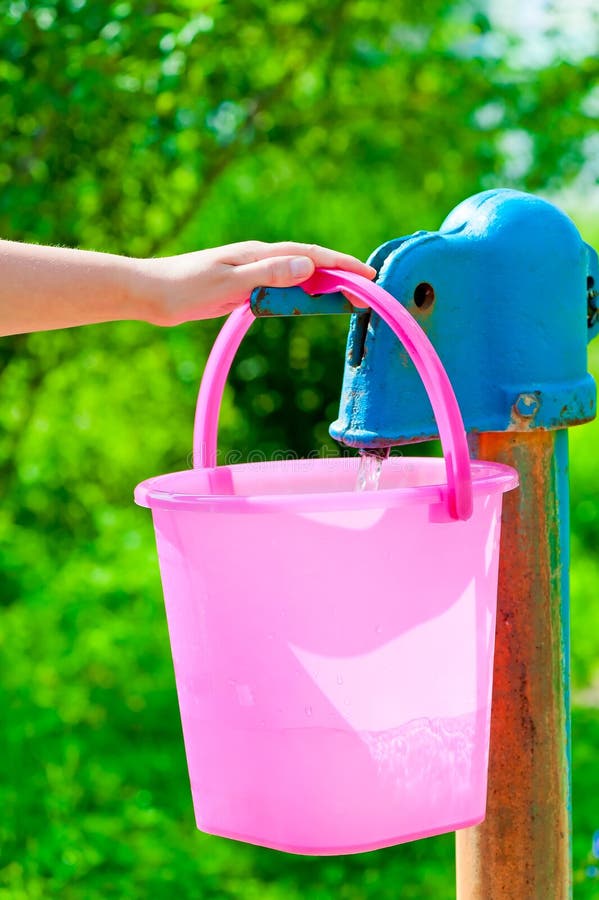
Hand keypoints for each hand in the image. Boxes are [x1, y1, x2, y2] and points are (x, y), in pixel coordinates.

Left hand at [138, 241, 375, 324]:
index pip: (310, 255)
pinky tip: (307, 300)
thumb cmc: (183, 288)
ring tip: (348, 297)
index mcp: (257, 254)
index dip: (342, 264)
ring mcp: (250, 271)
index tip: (368, 276)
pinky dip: (301, 293)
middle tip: (367, 292)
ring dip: (324, 284)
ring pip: (297, 275)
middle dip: (341, 274)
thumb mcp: (228, 284)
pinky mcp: (241, 286)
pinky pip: (281, 287)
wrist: (149, 292)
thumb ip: (268, 274)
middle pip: (309, 263)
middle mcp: (257, 258)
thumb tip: (309, 266)